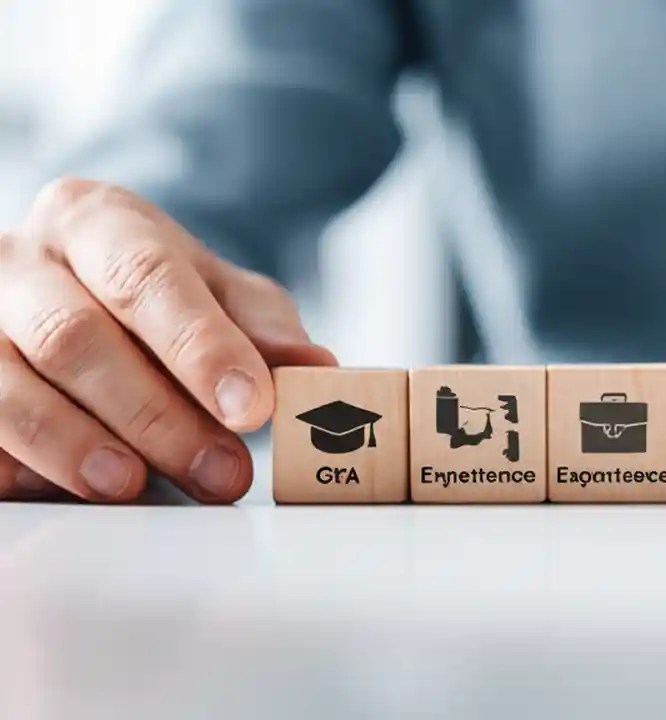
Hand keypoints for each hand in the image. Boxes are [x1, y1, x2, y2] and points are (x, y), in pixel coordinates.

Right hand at [0, 178, 335, 503]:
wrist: (72, 283)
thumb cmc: (157, 292)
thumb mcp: (222, 294)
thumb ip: (264, 328)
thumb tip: (314, 368)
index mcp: (96, 220)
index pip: (147, 276)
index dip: (200, 347)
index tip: (250, 406)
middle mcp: (20, 259)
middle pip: (75, 337)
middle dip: (154, 415)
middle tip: (220, 472)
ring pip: (6, 384)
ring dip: (74, 446)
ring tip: (133, 487)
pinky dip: (19, 464)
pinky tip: (65, 490)